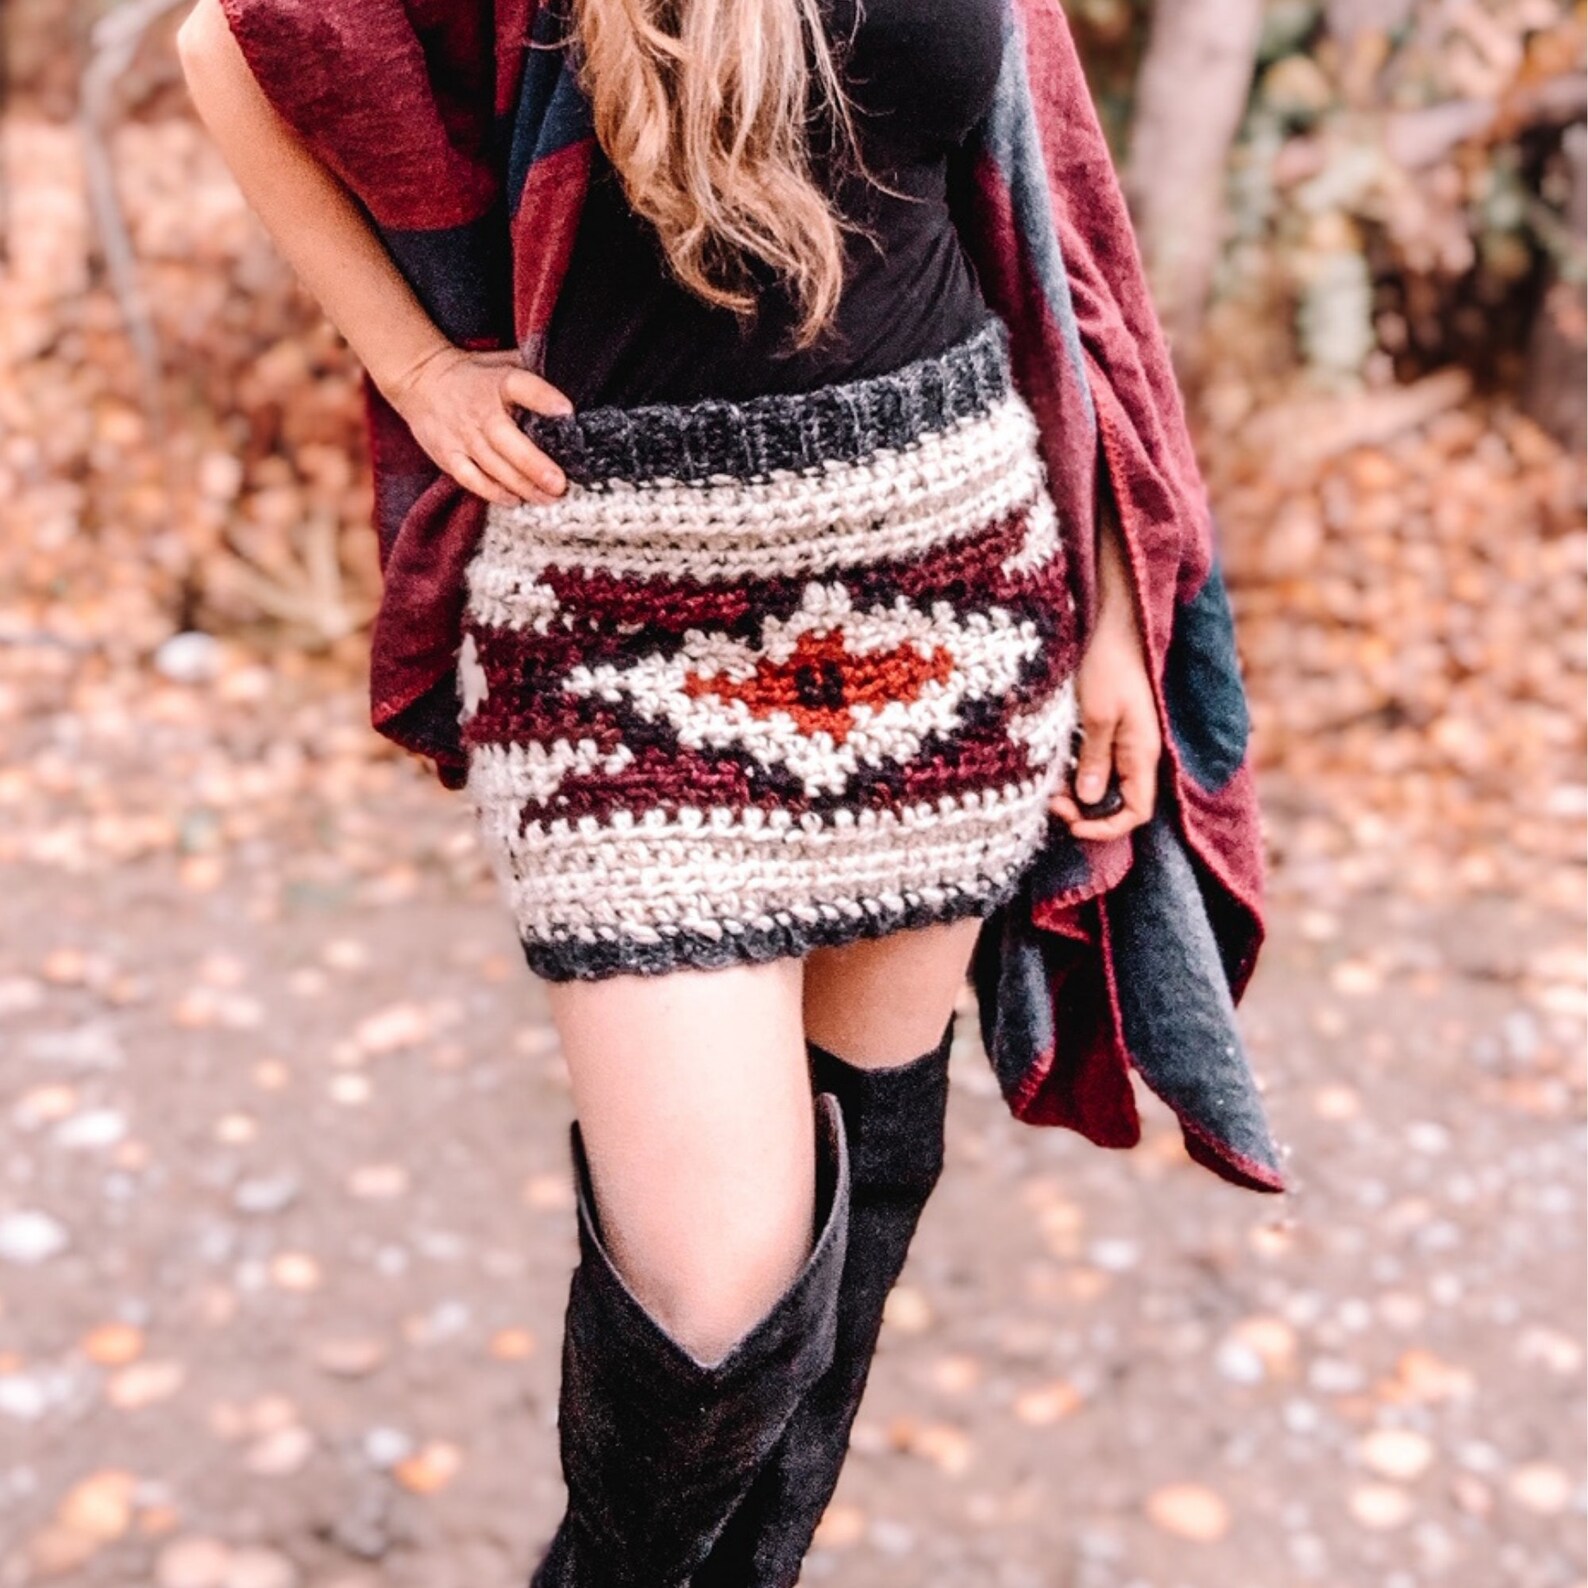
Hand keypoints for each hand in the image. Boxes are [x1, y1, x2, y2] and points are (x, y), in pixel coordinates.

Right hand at [383, 344, 573, 505]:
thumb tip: (573, 381)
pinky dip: (494, 493)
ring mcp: (462, 437)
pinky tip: (516, 501)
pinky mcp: (448, 455)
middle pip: (508, 442)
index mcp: (497, 382)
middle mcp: (480, 411)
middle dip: (535, 466)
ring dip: (523, 486)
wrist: (420, 379)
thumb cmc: (473, 375)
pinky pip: (472, 480)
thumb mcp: (501, 362)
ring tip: (548, 499)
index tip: (567, 411)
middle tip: (560, 483)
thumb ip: (533, 372)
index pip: (521, 386)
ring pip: (494, 467)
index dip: (544, 398)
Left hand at [1047, 518, 1161, 841]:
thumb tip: (1087, 800)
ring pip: (1105, 786)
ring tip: (1047, 786)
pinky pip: (1097, 764)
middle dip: (1085, 813)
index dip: (1106, 828)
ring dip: (1076, 793)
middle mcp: (1138, 752)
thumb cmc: (1108, 663)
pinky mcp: (1111, 729)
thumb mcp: (1096, 713)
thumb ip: (1094, 758)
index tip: (1071, 824)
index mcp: (1142, 752)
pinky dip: (1076, 772)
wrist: (1114, 624)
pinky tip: (1053, 766)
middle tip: (1049, 801)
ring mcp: (1125, 741)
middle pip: (1118, 804)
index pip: (1136, 811)